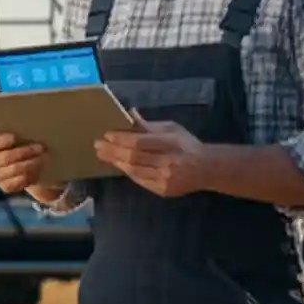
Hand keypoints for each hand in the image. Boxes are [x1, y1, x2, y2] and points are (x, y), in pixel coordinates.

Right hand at [0, 132, 55, 195]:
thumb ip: (19, 132)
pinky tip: (39, 168)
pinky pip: (19, 181)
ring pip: (15, 169)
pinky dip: (31, 174)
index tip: (15, 137)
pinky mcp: (6, 187)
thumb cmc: (21, 144)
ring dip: (32, 163)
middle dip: (25, 152)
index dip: (1, 141)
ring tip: (44, 157)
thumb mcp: (18, 136)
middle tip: (40, 147)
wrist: (26, 164)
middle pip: (6, 157)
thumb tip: (32, 127)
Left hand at [95, 109, 213, 197]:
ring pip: (134, 170)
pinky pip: (140, 180)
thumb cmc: (186, 145)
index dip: (122, 139)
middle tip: (97, 145)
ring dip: (116, 162)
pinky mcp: (163, 190)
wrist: (206, 169)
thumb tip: (130, 113)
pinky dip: (128, 172)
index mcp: (170, 143)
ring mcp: (165, 178)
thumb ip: (149, 125)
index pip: (140, 142)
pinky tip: (118, 165)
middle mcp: (167, 162)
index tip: (106, 134)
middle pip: (134, 157)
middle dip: (113, 151)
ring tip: (103, 155)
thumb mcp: (171, 129)